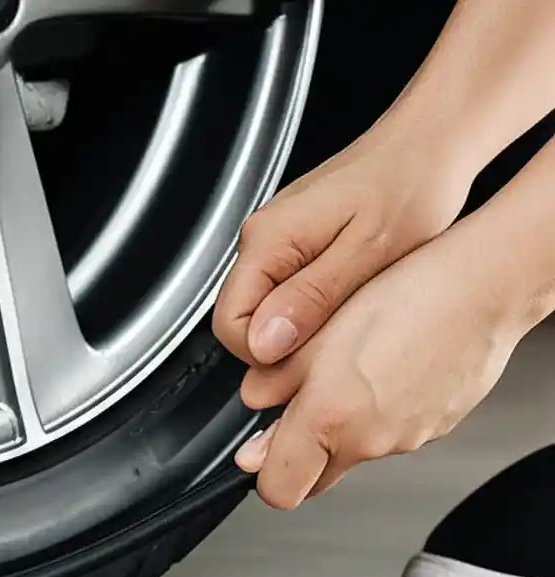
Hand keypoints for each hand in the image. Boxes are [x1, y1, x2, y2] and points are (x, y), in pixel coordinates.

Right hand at [214, 126, 473, 365]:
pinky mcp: (294, 245)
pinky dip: (317, 308)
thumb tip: (264, 343)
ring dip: (306, 326)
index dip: (266, 352)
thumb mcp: (368, 252)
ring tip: (356, 306)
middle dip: (287, 341)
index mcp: (269, 239)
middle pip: (243, 320)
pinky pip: (287, 295)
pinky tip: (355, 294)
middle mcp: (261, 239)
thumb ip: (311, 298)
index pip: (228, 324)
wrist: (427, 145)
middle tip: (346, 328)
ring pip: (266, 311)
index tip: (314, 350)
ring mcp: (275, 242)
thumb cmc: (410, 186)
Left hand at [230, 223, 529, 508]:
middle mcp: (370, 441)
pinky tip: (386, 368)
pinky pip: (393, 432)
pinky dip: (380, 412)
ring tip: (349, 370)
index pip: (279, 490)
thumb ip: (272, 380)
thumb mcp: (313, 333)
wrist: (482, 289)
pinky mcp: (436, 426)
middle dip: (300, 455)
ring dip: (342, 427)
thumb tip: (252, 402)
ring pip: (357, 451)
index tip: (257, 450)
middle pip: (317, 478)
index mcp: (330, 420)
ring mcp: (408, 438)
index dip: (264, 472)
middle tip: (297, 407)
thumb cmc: (404, 299)